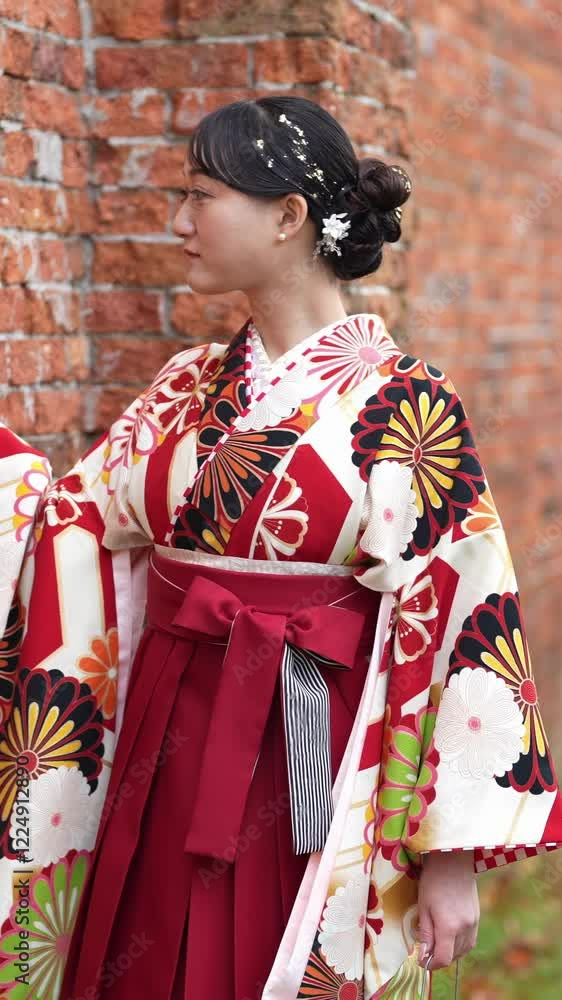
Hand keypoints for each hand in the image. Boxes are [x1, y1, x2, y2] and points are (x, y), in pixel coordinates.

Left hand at [416, 850, 479, 969]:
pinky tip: (450, 935)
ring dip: (450, 952)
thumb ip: (425, 934)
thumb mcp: (423, 907)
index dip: (431, 964)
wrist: (453, 861)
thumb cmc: (433, 881)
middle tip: (426, 949)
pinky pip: (470, 941)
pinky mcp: (477, 917)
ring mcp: (474, 923)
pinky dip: (460, 944)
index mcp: (449, 927)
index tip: (420, 961)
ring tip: (437, 942)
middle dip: (439, 958)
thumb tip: (423, 956)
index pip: (443, 959)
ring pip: (463, 951)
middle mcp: (465, 928)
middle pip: (453, 957)